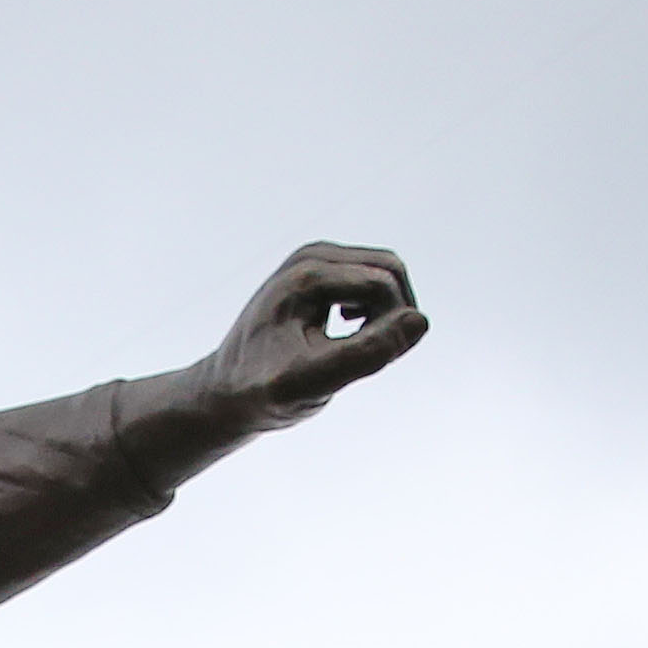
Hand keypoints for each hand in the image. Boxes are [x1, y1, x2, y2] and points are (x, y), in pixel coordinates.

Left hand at [202, 242, 424, 423]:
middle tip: (360, 358)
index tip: (355, 366)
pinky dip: (373, 311)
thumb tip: (418, 320)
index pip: (384, 287)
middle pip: (390, 271)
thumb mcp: (312, 383)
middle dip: (392, 317)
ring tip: (348, 349)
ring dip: (383, 316)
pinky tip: (345, 335)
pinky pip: (372, 279)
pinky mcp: (321, 270)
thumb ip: (365, 354)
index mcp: (307, 274)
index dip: (389, 331)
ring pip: (386, 275)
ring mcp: (315, 258)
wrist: (228, 392)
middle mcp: (311, 255)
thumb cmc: (264, 393)